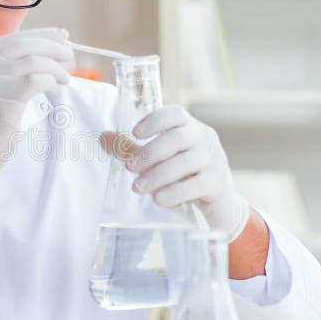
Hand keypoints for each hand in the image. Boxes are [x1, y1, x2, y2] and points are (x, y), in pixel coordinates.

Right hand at [0, 28, 73, 176]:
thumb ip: (8, 66)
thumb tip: (52, 43)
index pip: (13, 38)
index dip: (42, 35)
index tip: (63, 36)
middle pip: (24, 46)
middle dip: (53, 48)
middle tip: (70, 57)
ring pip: (33, 62)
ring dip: (56, 68)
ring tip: (65, 78)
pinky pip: (34, 81)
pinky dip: (50, 82)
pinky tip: (53, 88)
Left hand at [123, 105, 249, 240]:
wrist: (217, 206)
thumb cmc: (183, 176)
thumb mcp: (158, 160)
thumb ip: (132, 148)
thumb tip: (102, 137)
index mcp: (189, 128)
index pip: (176, 114)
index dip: (155, 120)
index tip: (135, 133)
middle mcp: (204, 139)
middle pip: (178, 138)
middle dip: (150, 153)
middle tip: (129, 167)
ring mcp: (214, 160)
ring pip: (186, 162)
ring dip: (158, 175)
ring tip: (138, 187)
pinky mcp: (218, 183)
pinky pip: (198, 185)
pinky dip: (176, 192)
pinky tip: (159, 199)